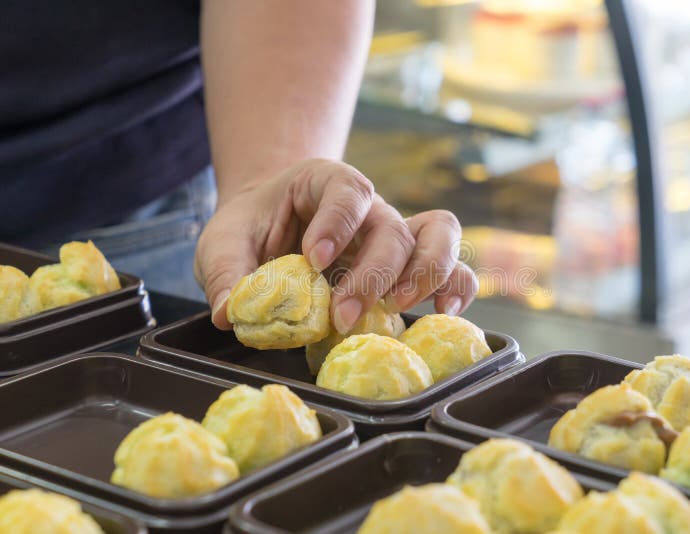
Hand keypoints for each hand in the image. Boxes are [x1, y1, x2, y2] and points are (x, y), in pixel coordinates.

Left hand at [194, 159, 478, 332]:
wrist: (269, 227)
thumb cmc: (251, 228)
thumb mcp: (223, 242)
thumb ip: (225, 271)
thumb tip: (231, 313)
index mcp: (324, 183)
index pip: (347, 189)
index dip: (337, 222)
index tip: (313, 259)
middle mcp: (368, 207)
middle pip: (392, 228)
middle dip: (372, 274)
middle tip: (342, 314)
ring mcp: (394, 235)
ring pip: (438, 236)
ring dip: (425, 274)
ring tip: (397, 307)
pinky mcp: (408, 267)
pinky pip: (453, 268)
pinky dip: (456, 287)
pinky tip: (443, 311)